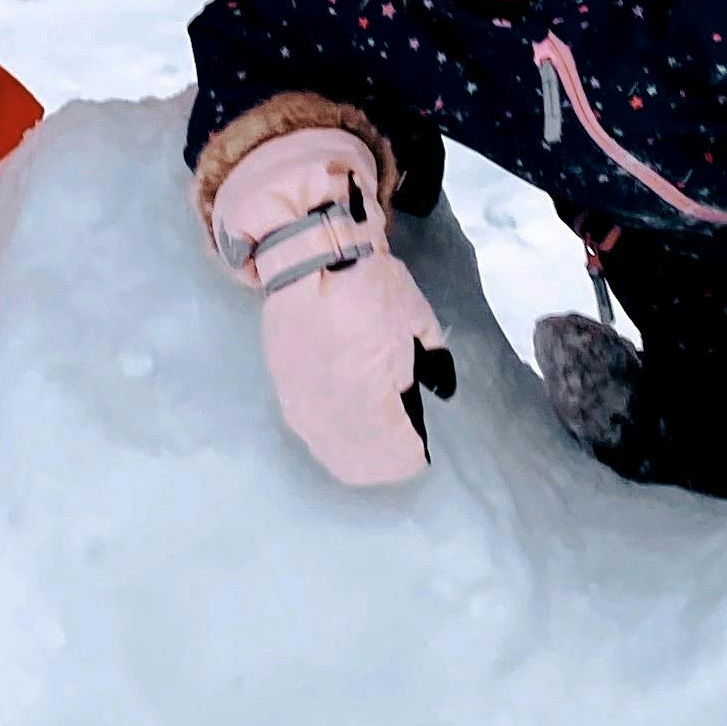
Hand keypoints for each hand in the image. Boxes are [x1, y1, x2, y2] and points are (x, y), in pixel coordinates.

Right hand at [209, 122, 451, 489]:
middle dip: (388, 464)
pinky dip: (334, 440)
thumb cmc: (368, 284)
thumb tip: (440, 393)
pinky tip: (348, 427)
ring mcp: (305, 406)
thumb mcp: (417, 318)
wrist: (307, 258)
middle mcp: (334, 411)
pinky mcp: (286, 395)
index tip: (424, 448)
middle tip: (404, 448)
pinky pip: (313, 436)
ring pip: (334, 456)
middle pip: (364, 467)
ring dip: (360, 457)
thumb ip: (433, 362)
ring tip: (378, 441)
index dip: (414, 457)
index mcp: (373, 393)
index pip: (398, 454)